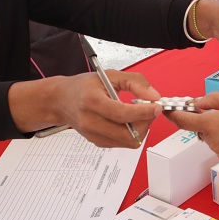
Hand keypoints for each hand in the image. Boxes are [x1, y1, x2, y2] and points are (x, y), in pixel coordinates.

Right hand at [9, 71, 161, 147]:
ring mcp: (93, 134)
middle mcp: (91, 121)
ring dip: (141, 129)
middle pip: (127, 133)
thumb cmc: (84, 87)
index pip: (121, 113)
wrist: (61, 101)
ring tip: (140, 114)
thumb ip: (134, 81)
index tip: (157, 106)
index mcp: (92, 101)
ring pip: (127, 142)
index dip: (143, 112)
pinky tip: (129, 121)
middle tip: (150, 109)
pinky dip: (131, 134)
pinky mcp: (97, 142)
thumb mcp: (109, 75)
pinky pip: (122, 144)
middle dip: (145, 122)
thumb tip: (153, 96)